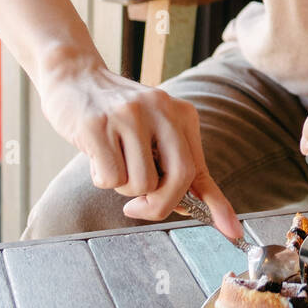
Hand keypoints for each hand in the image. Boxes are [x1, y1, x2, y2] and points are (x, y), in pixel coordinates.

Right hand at [36, 45, 242, 237]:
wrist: (74, 76)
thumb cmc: (115, 114)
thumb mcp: (153, 130)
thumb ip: (173, 164)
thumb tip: (189, 206)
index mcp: (181, 115)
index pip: (200, 169)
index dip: (217, 204)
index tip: (232, 231)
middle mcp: (160, 110)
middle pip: (179, 179)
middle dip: (159, 206)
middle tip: (137, 208)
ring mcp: (128, 115)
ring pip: (141, 183)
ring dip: (123, 188)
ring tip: (113, 161)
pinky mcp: (97, 125)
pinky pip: (110, 177)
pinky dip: (100, 178)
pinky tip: (95, 155)